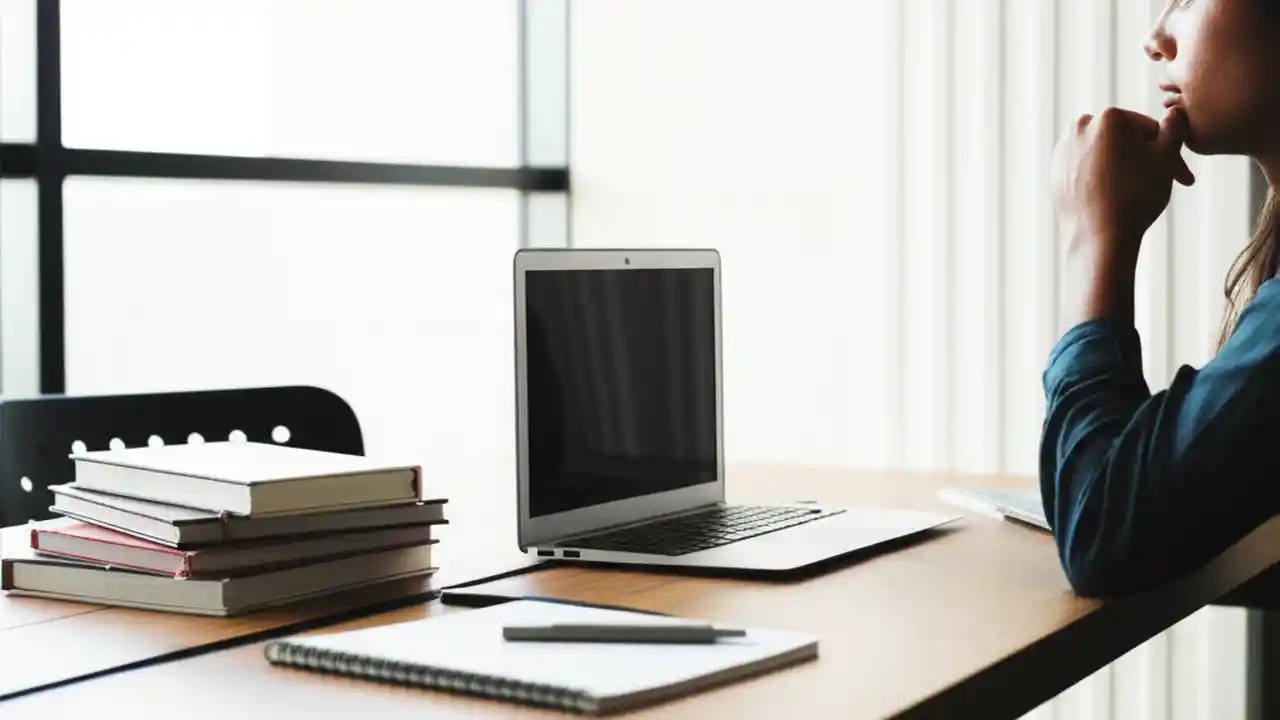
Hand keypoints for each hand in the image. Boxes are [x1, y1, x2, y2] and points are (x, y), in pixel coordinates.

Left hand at [1051, 107, 1194, 262]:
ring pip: (1104, 153)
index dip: (1169, 154)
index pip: (1149, 130)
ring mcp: (1063, 149)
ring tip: (1135, 189)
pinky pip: (1085, 169)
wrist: (1098, 236)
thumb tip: (1175, 112)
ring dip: (1122, 166)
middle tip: (1159, 183)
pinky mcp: (1054, 171)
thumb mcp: (1167, 157)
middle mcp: (1080, 126)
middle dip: (1143, 158)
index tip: (1183, 179)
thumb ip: (1175, 128)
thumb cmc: (1137, 195)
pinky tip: (1112, 196)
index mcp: (1109, 116)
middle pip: (1123, 139)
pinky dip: (1100, 178)